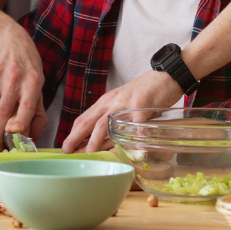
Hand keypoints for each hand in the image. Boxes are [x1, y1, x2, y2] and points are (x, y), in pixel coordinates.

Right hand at [0, 21, 46, 150]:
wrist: (8, 38)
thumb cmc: (27, 67)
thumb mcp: (39, 85)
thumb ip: (37, 113)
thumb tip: (31, 138)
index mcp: (33, 82)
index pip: (27, 106)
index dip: (20, 122)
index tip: (13, 135)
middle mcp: (14, 78)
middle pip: (2, 111)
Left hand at [60, 70, 182, 152]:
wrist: (165, 76)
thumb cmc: (145, 94)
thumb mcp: (123, 104)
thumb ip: (114, 119)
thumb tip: (104, 143)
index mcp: (106, 102)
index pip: (84, 119)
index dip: (72, 134)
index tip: (65, 148)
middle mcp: (112, 102)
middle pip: (90, 122)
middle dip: (76, 138)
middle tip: (68, 152)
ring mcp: (126, 103)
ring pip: (106, 123)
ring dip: (97, 140)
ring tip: (91, 154)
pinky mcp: (142, 104)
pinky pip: (136, 124)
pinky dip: (134, 138)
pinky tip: (134, 150)